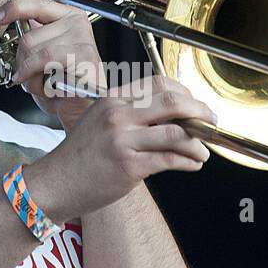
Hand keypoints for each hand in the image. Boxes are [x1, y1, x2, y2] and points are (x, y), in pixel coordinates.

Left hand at [0, 0, 105, 130]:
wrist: (81, 108)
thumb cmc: (63, 85)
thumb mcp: (41, 57)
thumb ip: (32, 38)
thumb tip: (15, 24)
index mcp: (67, 16)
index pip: (35, 3)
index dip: (14, 8)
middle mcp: (77, 23)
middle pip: (28, 35)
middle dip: (22, 61)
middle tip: (31, 75)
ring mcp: (82, 37)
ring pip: (34, 49)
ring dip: (30, 72)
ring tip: (42, 82)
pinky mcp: (84, 54)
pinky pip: (45, 59)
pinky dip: (37, 75)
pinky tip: (45, 86)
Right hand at [23, 76, 218, 221]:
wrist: (56, 183)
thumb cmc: (79, 157)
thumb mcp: (99, 121)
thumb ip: (130, 113)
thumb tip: (170, 115)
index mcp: (112, 99)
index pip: (159, 84)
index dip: (185, 93)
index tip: (195, 104)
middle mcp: (118, 115)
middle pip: (172, 102)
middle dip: (200, 111)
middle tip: (211, 121)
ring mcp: (123, 140)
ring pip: (176, 133)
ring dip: (197, 143)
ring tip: (202, 151)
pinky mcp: (128, 165)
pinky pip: (169, 159)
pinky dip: (188, 161)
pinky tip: (193, 164)